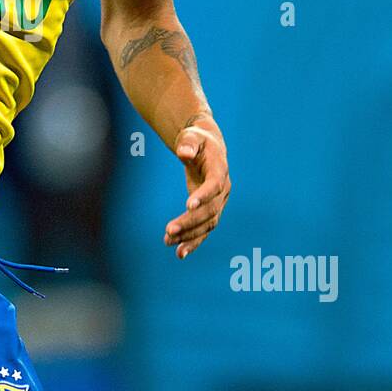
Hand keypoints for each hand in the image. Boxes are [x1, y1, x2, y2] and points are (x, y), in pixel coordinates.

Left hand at [164, 117, 230, 258]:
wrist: (206, 148)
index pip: (214, 185)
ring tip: (168, 242)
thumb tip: (183, 152)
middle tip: (169, 230)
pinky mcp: (211, 211)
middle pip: (210, 210)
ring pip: (207, 224)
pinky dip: (193, 242)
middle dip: (190, 222)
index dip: (204, 195)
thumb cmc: (197, 140)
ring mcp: (219, 203)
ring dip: (190, 235)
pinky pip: (204, 230)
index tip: (188, 205)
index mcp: (220, 170)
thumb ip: (188, 143)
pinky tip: (180, 253)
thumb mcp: (192, 136)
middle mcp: (223, 189)